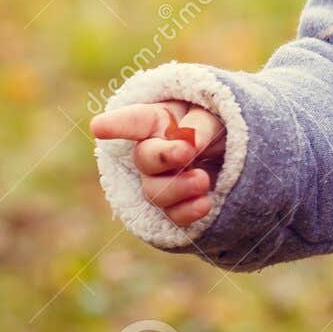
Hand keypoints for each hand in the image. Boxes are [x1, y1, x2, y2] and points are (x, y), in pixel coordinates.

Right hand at [91, 101, 225, 226]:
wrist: (233, 156)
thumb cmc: (218, 127)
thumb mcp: (215, 116)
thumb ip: (201, 126)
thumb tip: (190, 142)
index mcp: (159, 121)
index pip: (135, 121)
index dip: (117, 124)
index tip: (98, 127)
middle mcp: (153, 151)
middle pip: (144, 158)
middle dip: (163, 156)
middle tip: (186, 152)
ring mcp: (161, 180)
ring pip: (154, 191)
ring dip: (179, 187)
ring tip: (203, 180)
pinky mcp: (175, 206)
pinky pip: (172, 215)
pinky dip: (187, 212)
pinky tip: (204, 205)